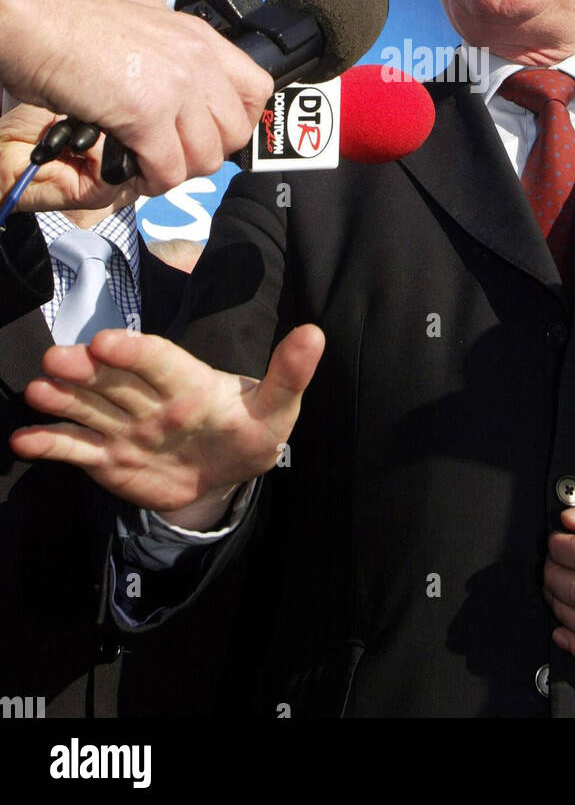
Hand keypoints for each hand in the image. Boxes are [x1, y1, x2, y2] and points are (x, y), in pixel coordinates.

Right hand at [0, 0, 272, 194]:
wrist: (35, 20)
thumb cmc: (73, 28)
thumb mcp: (147, 35)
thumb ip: (176, 64)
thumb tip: (188, 107)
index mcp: (200, 39)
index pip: (257, 90)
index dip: (237, 122)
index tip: (209, 133)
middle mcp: (197, 60)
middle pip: (234, 134)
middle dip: (202, 155)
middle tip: (169, 155)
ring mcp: (175, 86)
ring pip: (205, 158)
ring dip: (175, 172)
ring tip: (145, 163)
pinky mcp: (146, 113)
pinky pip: (168, 170)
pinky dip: (150, 180)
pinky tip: (128, 167)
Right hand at [9, 325, 324, 518]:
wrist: (227, 471)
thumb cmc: (251, 429)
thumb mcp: (277, 408)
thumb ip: (289, 374)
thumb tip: (316, 333)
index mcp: (188, 381)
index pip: (158, 359)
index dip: (135, 351)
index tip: (108, 342)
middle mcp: (150, 398)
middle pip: (114, 380)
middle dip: (85, 370)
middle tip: (56, 359)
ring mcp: (125, 426)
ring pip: (89, 408)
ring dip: (62, 400)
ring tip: (37, 390)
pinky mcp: (108, 457)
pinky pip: (76, 449)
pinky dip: (50, 445)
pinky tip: (22, 442)